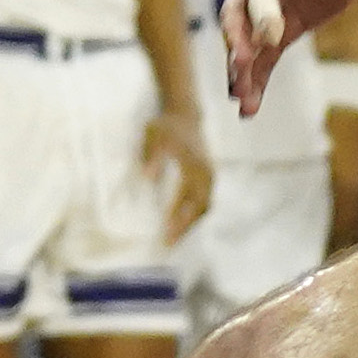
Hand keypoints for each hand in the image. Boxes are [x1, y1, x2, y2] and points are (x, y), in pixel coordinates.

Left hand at [147, 110, 214, 242]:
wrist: (185, 113)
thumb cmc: (166, 125)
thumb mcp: (154, 136)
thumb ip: (152, 157)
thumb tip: (147, 179)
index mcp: (195, 167)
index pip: (190, 200)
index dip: (179, 219)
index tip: (166, 234)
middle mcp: (207, 174)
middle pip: (200, 209)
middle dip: (185, 228)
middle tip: (168, 244)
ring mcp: (210, 175)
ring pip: (204, 206)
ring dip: (190, 223)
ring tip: (174, 237)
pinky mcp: (208, 176)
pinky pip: (204, 200)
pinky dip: (193, 213)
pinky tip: (180, 221)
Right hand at [224, 0, 357, 116]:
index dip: (261, 8)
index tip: (272, 36)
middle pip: (237, 14)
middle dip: (238, 43)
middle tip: (240, 70)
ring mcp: (267, 8)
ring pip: (247, 42)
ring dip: (242, 71)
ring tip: (242, 101)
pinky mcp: (281, 29)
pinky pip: (265, 58)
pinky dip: (257, 81)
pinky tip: (249, 109)